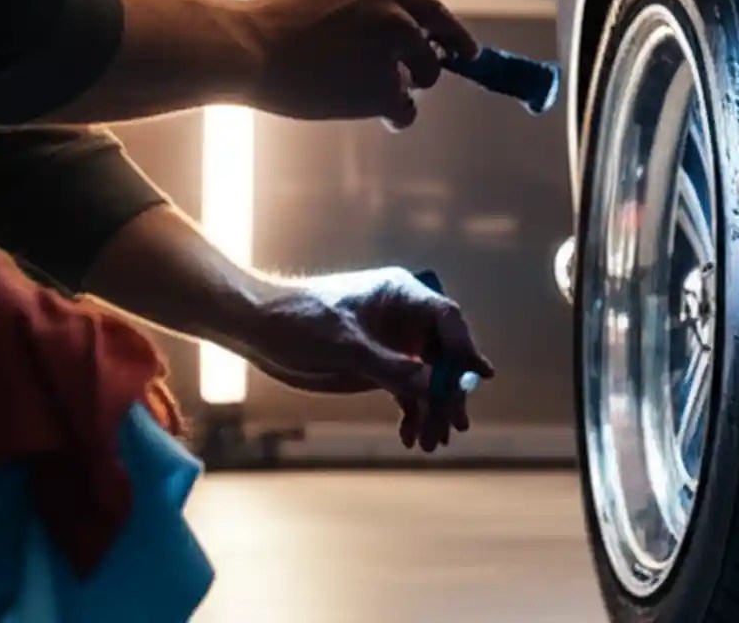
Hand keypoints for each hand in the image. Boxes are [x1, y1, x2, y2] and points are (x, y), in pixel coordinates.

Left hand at [227, 268, 494, 451]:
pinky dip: (412, 413)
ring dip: (431, 411)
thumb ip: (391, 366)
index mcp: (402, 295)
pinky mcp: (379, 366)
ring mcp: (394, 343)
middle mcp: (405, 318)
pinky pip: (408, 391)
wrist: (259, 330)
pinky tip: (409, 436)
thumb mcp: (346, 345)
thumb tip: (434, 385)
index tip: (479, 376)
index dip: (467, 347)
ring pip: (427, 379)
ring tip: (430, 443)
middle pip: (443, 355)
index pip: (447, 320)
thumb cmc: (300, 321)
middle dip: (448, 393)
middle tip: (453, 426)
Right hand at [242, 0, 478, 127]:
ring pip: (417, 83)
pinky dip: (392, 116)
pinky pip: (405, 110)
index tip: (466, 52)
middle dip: (420, 71)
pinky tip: (367, 112)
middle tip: (399, 80)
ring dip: (395, 91)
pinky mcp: (384, 91)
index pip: (432, 13)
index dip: (453, 35)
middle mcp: (396, 19)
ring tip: (351, 88)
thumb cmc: (274, 20)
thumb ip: (363, 0)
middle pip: (431, 54)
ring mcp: (393, 55)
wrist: (250, 48)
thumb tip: (388, 15)